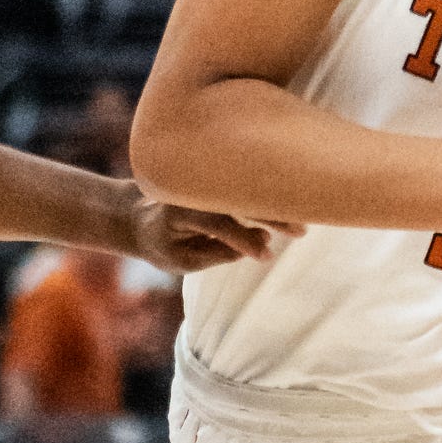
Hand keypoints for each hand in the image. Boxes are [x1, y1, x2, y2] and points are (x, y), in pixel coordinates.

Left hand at [125, 196, 294, 270]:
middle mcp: (193, 187)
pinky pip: (245, 189)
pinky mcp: (215, 182)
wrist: (139, 216)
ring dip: (277, 205)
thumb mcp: (181, 261)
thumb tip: (259, 244)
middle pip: (238, 198)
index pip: (217, 222)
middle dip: (271, 214)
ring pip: (247, 191)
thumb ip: (216, 254)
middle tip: (301, 232)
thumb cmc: (161, 244)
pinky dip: (269, 199)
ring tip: (302, 226)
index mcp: (179, 208)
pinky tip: (294, 209)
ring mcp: (204, 181)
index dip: (243, 239)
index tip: (267, 256)